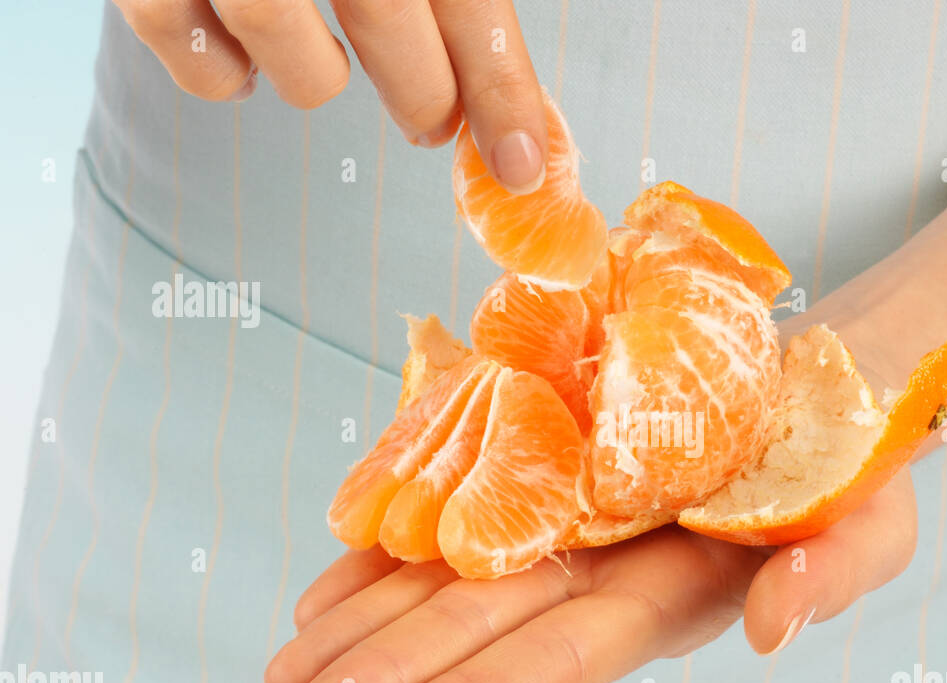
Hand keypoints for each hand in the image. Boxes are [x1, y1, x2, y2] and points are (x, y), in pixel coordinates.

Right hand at [114, 0, 547, 189]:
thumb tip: (493, 72)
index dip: (498, 83)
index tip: (522, 162)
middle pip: (383, 11)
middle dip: (422, 92)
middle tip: (429, 122)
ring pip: (283, 35)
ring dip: (317, 76)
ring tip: (326, 68)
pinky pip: (184, 44)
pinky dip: (224, 75)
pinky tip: (245, 59)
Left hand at [264, 470, 916, 682]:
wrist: (812, 385)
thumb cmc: (849, 461)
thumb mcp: (873, 516)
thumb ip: (835, 573)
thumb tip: (774, 628)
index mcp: (671, 596)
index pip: (566, 656)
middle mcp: (601, 573)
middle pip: (481, 629)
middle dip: (387, 674)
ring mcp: (562, 527)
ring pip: (449, 582)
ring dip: (364, 626)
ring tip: (284, 671)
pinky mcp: (540, 476)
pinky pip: (452, 520)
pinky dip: (384, 558)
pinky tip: (322, 594)